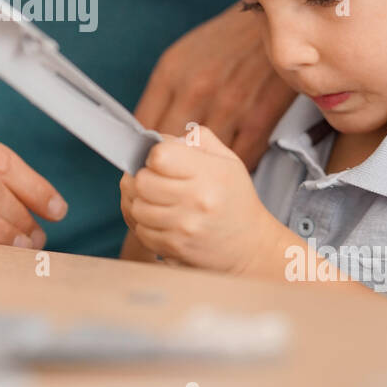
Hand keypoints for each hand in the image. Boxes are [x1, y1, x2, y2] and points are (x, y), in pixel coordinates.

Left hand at [119, 125, 280, 273]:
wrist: (249, 245)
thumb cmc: (234, 198)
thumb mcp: (227, 161)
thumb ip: (196, 140)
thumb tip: (162, 139)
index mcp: (209, 174)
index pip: (159, 156)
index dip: (154, 155)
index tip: (161, 161)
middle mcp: (196, 201)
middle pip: (141, 181)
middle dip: (142, 177)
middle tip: (153, 179)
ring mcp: (184, 227)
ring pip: (137, 207)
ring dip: (140, 202)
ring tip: (155, 200)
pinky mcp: (175, 248)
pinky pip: (141, 231)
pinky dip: (145, 224)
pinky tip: (160, 220)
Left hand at [135, 3, 295, 170]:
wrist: (275, 21)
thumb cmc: (226, 41)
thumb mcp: (181, 57)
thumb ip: (163, 95)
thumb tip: (146, 133)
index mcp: (171, 74)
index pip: (143, 127)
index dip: (141, 149)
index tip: (145, 160)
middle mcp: (195, 91)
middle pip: (168, 148)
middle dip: (166, 166)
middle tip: (172, 173)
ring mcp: (228, 106)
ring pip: (202, 160)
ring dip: (200, 172)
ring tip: (199, 176)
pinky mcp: (259, 119)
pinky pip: (238, 158)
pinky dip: (231, 167)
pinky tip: (228, 167)